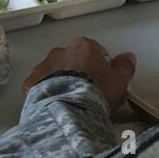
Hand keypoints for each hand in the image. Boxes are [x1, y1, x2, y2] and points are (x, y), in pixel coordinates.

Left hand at [22, 36, 136, 112]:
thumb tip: (128, 57)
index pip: (95, 51)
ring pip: (55, 72)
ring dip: (62, 82)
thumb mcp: (120, 80)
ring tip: (72, 101)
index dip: (101, 66)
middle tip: (89, 92)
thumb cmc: (94, 92)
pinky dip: (47, 93)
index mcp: (84, 47)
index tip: (104, 80)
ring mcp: (44, 67)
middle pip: (73, 60)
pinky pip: (39, 86)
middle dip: (79, 72)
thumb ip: (125, 65)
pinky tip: (57, 105)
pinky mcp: (30, 84)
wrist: (67, 110)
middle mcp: (61, 52)